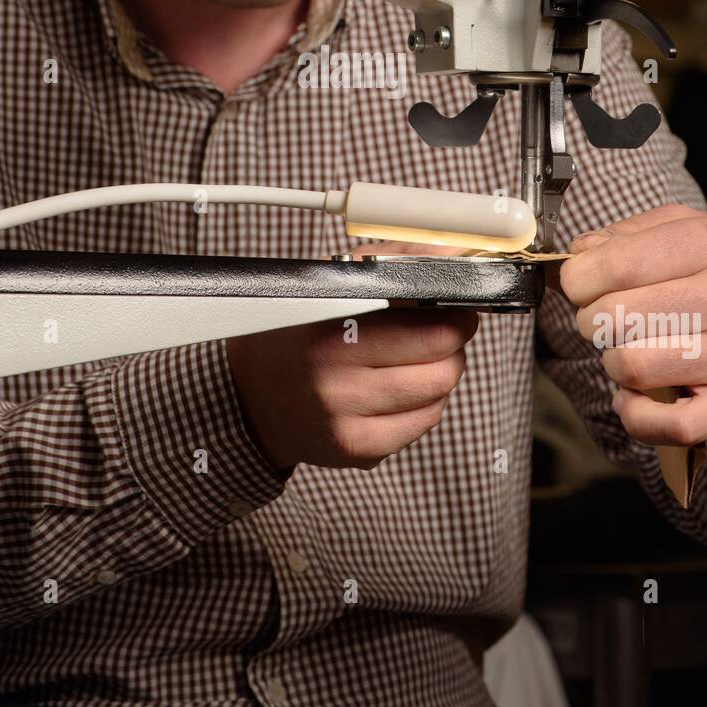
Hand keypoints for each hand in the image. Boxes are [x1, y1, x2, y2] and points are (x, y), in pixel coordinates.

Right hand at [227, 241, 476, 471]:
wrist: (250, 398)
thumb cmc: (296, 333)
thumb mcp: (330, 283)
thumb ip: (392, 264)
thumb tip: (452, 255)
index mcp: (328, 329)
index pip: (427, 323)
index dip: (452, 309)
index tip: (456, 302)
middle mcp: (335, 380)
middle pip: (442, 360)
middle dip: (452, 338)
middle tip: (444, 326)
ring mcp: (348, 422)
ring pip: (439, 392)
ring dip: (441, 369)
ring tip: (416, 355)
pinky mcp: (360, 452)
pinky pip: (425, 422)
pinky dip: (424, 401)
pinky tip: (398, 386)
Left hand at [559, 205, 706, 446]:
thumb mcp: (691, 233)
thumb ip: (629, 234)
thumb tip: (578, 255)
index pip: (616, 263)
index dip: (578, 278)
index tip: (579, 284)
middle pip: (614, 315)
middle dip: (591, 320)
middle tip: (607, 320)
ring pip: (631, 366)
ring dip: (614, 363)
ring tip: (632, 351)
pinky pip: (667, 424)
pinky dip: (636, 415)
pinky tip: (636, 396)